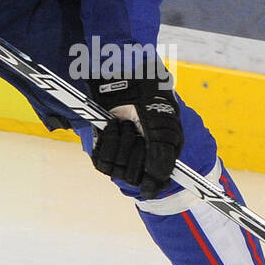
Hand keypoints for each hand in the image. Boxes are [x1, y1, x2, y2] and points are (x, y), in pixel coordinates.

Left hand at [89, 78, 183, 199]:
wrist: (123, 76)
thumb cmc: (149, 97)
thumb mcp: (163, 125)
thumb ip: (163, 155)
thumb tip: (159, 180)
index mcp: (163, 153)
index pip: (157, 183)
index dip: (152, 186)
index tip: (148, 188)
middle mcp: (142, 156)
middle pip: (134, 177)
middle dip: (135, 155)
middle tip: (138, 134)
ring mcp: (121, 152)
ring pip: (115, 170)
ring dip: (120, 145)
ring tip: (125, 125)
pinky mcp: (103, 146)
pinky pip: (100, 161)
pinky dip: (106, 141)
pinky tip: (112, 125)